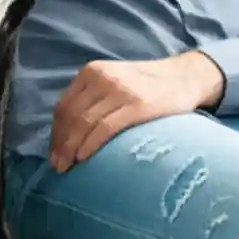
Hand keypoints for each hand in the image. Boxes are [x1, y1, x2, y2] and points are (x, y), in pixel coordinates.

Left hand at [49, 51, 223, 172]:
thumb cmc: (146, 85)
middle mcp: (103, 77)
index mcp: (93, 71)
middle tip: (57, 165)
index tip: (53, 152)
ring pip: (84, 122)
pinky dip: (90, 144)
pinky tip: (84, 157)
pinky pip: (105, 127)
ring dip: (71, 148)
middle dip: (60, 143)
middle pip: (71, 115)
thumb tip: (68, 130)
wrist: (184, 77)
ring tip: (67, 167)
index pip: (64, 105)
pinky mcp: (138, 105)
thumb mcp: (114, 79)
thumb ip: (93, 96)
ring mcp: (121, 90)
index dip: (55, 132)